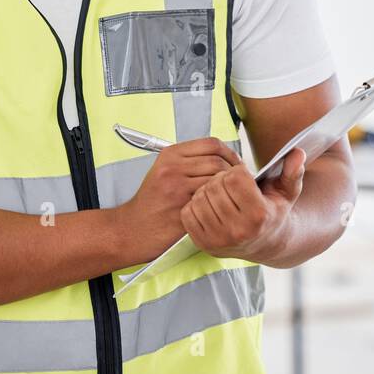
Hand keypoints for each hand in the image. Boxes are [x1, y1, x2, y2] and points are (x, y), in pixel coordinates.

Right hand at [115, 137, 242, 261]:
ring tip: (233, 194)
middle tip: (241, 180)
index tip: (236, 163)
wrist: (132, 229)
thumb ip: (190, 161)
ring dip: (230, 187)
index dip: (229, 152)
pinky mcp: (182, 208)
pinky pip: (212, 200)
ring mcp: (177, 188)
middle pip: (217, 160)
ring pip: (217, 180)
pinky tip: (223, 206)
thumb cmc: (152, 202)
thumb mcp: (164, 171)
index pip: (211, 144)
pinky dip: (221, 202)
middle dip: (234, 171)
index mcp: (170, 155)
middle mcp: (173, 168)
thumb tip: (224, 157)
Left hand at [180, 148, 307, 262]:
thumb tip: (297, 153)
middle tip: (230, 185)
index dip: (237, 171)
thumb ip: (292, 171)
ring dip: (207, 191)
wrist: (264, 243)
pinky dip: (195, 205)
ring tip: (221, 195)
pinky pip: (187, 213)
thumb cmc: (273, 210)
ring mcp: (218, 240)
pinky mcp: (203, 244)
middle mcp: (238, 231)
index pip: (234, 178)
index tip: (243, 177)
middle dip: (221, 179)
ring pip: (199, 198)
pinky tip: (210, 206)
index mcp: (258, 215)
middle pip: (214, 186)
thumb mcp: (287, 191)